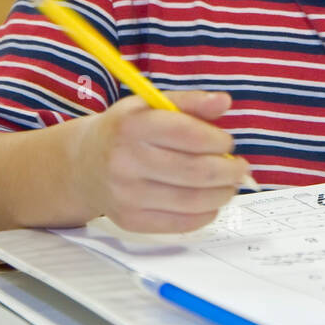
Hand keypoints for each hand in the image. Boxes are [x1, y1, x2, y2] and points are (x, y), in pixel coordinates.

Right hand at [72, 90, 250, 232]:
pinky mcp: (131, 221)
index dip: (218, 141)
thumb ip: (189, 102)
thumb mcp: (149, 106)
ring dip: (221, 194)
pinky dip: (205, 214)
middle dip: (228, 171)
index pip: (188, 134)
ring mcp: (126, 195)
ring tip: (229, 186)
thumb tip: (224, 102)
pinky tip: (210, 203)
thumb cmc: (125, 131)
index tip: (228, 143)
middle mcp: (126, 161)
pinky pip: (180, 223)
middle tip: (240, 169)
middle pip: (195, 171)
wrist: (83, 165)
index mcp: (132, 126)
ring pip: (192, 200)